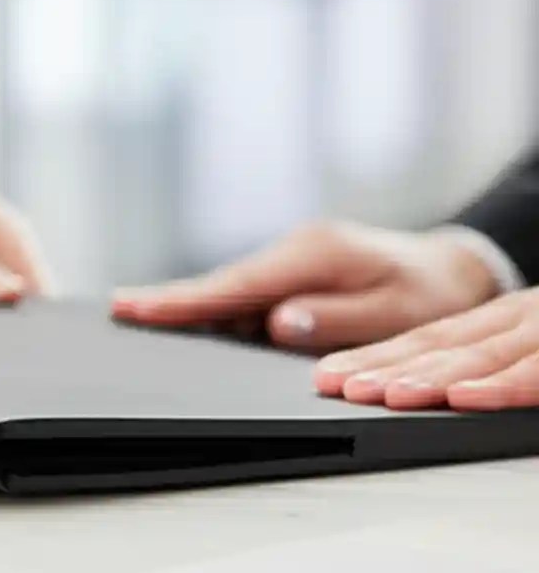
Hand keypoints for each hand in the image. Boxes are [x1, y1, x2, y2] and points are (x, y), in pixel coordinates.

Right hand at [111, 221, 499, 350]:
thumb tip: (275, 322)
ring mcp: (293, 259)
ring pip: (230, 288)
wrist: (455, 270)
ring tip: (135, 312)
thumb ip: (335, 317)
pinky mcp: (295, 273)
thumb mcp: (395, 312)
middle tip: (118, 307)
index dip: (186, 300)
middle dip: (170, 297)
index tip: (138, 306)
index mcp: (315, 254)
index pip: (237, 285)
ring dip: (189, 302)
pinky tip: (186, 316)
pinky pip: (246, 293)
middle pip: (222, 283)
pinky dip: (215, 305)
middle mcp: (297, 250)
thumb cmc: (432, 296)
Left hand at [315, 288, 538, 409]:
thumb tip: (407, 381)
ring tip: (387, 394)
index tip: (326, 376)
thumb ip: (486, 355)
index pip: (425, 339)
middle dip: (386, 368)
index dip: (373, 358)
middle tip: (338, 385)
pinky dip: (500, 385)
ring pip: (481, 354)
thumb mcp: (529, 339)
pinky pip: (536, 370)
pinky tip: (463, 397)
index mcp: (499, 318)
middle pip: (441, 345)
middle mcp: (517, 319)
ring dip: (429, 375)